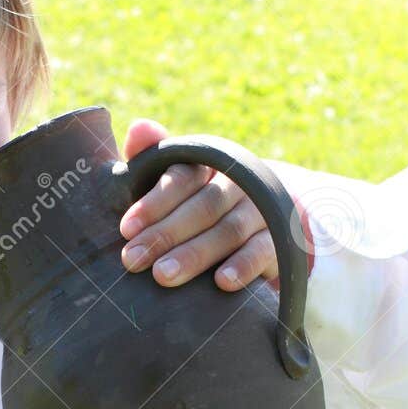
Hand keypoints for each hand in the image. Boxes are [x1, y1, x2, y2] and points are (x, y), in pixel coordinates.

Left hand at [118, 118, 303, 294]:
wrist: (263, 224)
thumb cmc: (199, 204)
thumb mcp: (175, 183)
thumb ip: (152, 156)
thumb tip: (139, 126)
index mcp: (209, 165)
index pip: (183, 176)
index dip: (154, 201)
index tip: (127, 228)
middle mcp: (238, 183)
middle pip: (203, 205)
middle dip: (166, 233)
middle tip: (134, 259)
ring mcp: (262, 211)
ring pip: (229, 230)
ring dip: (195, 254)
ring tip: (163, 275)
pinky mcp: (280, 240)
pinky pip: (263, 251)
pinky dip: (243, 265)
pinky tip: (222, 282)